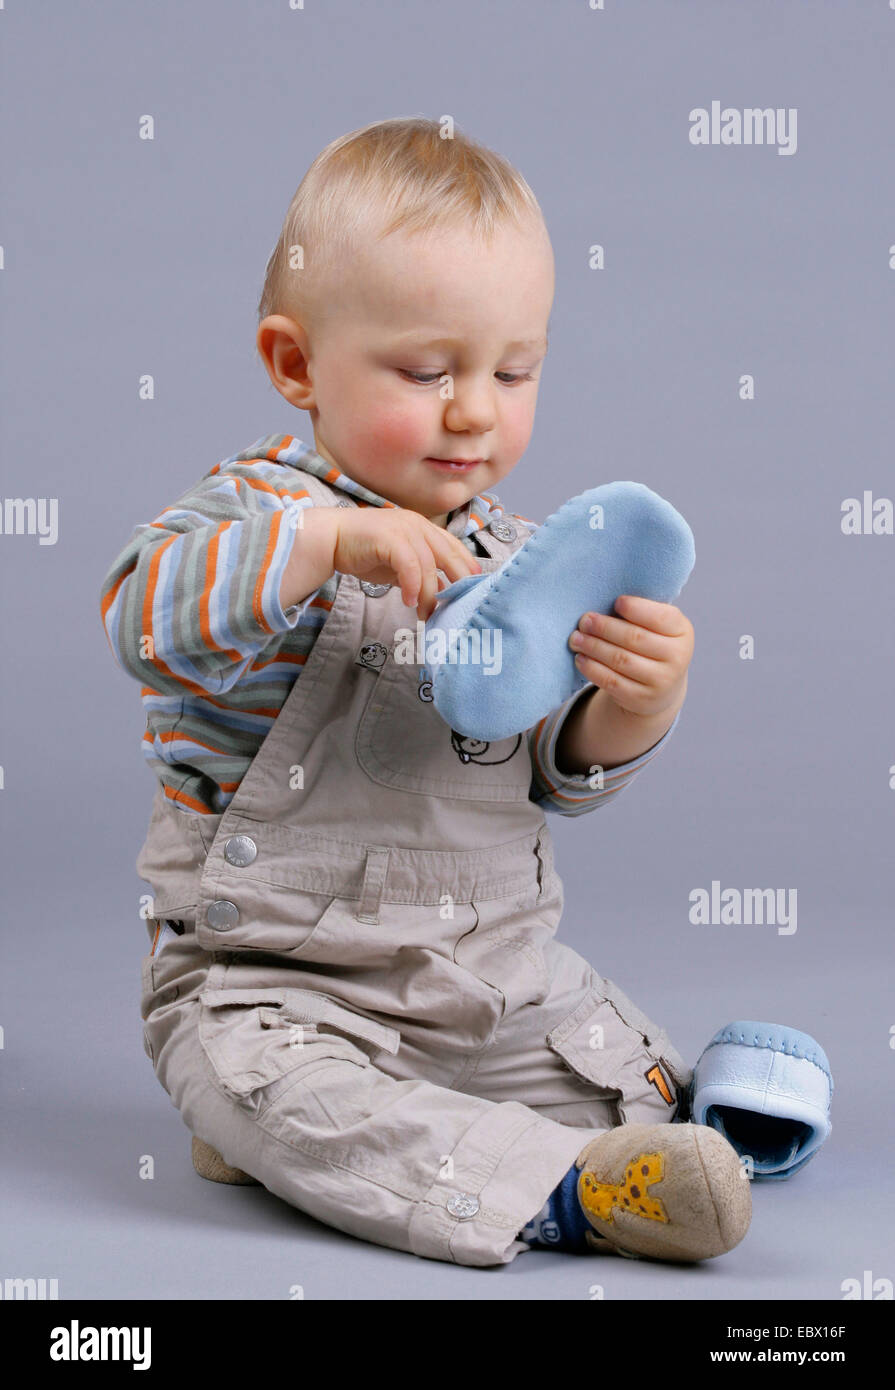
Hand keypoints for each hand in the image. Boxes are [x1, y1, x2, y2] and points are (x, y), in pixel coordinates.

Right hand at [331, 507, 481, 621]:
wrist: (331, 539)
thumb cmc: (363, 551)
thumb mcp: (398, 564)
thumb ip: (418, 574)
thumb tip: (438, 593)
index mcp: (422, 527)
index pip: (453, 546)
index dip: (466, 566)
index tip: (473, 587)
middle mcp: (417, 525)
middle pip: (448, 555)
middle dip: (457, 582)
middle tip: (459, 606)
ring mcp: (403, 529)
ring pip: (428, 565)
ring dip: (429, 593)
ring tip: (426, 613)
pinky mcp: (389, 537)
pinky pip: (409, 565)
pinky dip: (412, 586)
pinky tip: (409, 602)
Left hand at [567, 595, 693, 718]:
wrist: (661, 686)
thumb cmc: (652, 643)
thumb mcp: (657, 626)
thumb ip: (641, 612)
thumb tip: (603, 602)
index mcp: (682, 632)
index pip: (660, 618)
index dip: (636, 608)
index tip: (616, 601)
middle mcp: (677, 658)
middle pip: (634, 638)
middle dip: (604, 628)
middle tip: (584, 621)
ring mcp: (660, 681)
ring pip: (620, 660)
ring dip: (593, 647)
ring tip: (576, 638)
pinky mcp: (641, 699)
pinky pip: (611, 681)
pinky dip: (592, 668)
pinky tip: (580, 658)